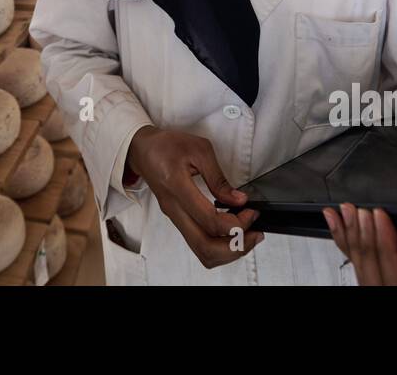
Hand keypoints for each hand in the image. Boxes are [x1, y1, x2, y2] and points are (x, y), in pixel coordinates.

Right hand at [126, 126, 262, 268]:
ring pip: (201, 251)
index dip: (235, 222)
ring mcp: (174, 217)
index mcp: (177, 188)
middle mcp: (174, 209)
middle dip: (235, 247)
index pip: (209, 220)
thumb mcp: (199, 149)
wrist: (142, 150)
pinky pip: (198, 243)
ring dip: (227, 251)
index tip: (250, 211)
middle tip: (254, 234)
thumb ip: (218, 178)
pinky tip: (231, 231)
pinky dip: (218, 245)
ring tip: (246, 236)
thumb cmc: (167, 145)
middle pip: (205, 247)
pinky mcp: (177, 219)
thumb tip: (238, 200)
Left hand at [323, 204, 396, 284]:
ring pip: (364, 275)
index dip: (384, 248)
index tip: (380, 216)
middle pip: (375, 278)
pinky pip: (362, 268)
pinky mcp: (388, 277)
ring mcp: (396, 286)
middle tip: (360, 211)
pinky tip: (337, 223)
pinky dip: (346, 244)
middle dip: (364, 241)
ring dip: (351, 241)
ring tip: (345, 213)